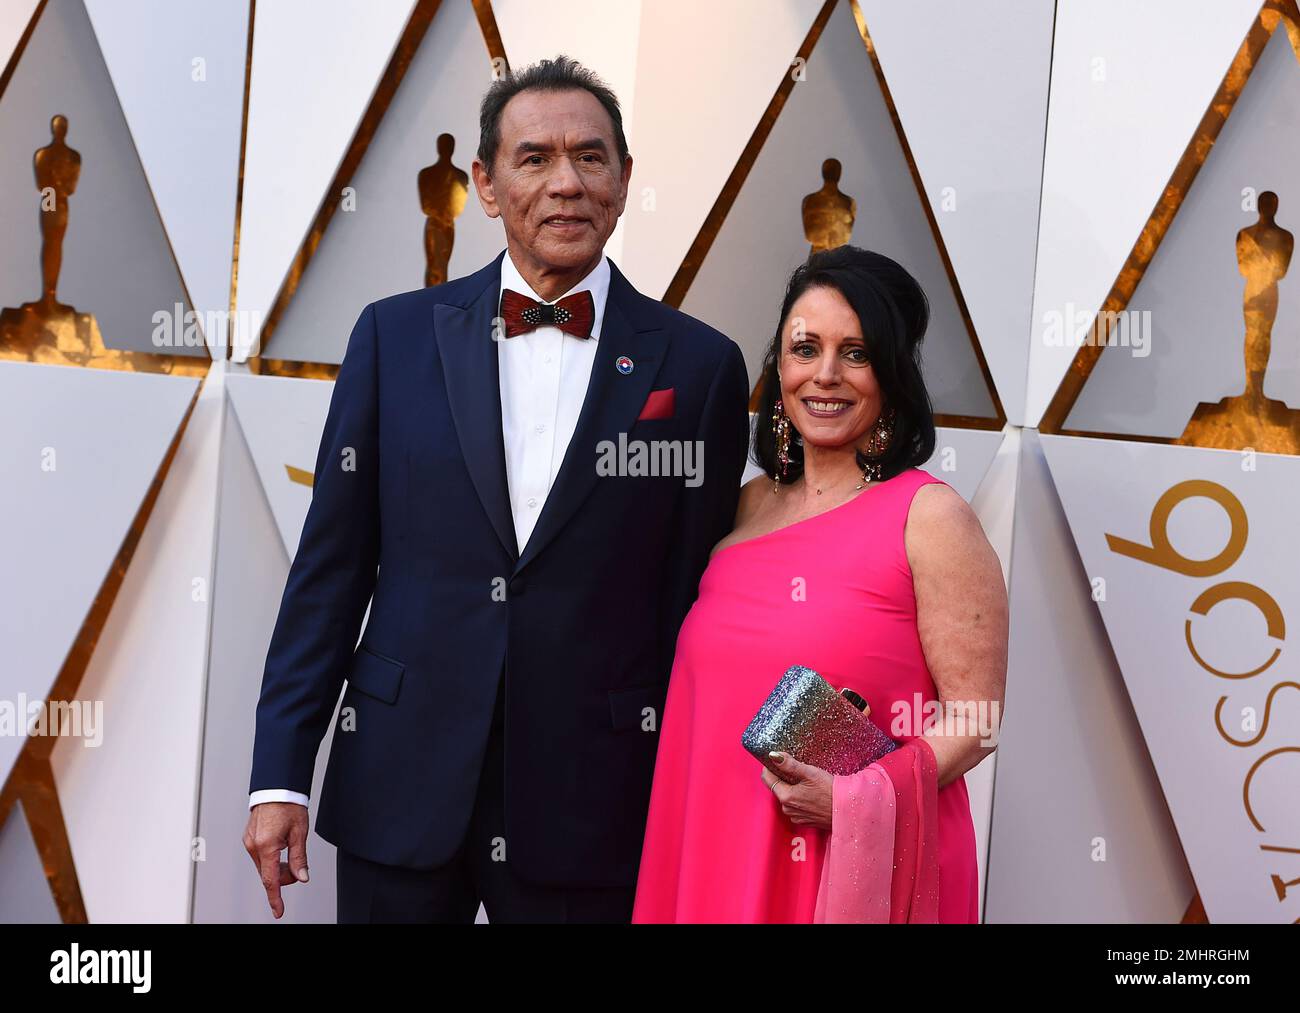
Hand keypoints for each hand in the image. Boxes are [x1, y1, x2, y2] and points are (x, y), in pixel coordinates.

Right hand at [243, 802, 309, 918]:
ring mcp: (249, 842)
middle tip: (298, 870)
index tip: (278, 911)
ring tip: (291, 856)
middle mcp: (254, 845)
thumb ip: (299, 857)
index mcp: (267, 845)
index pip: (271, 880)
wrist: (277, 788)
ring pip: (263, 867)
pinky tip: (280, 851)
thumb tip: (301, 876)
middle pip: (267, 875)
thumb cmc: (288, 805)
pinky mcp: (249, 839)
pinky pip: (259, 857)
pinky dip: (270, 860)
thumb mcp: (300, 832)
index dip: (275, 898)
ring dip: (276, 869)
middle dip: (282, 878)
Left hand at [760, 752, 832, 829]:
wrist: (847, 811)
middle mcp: (787, 809)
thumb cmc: (830, 791)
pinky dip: (800, 798)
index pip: (767, 779)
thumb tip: (773, 755)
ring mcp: (796, 816)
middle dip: (784, 778)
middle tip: (799, 770)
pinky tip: (812, 793)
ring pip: (787, 797)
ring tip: (808, 782)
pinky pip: (796, 806)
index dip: (770, 767)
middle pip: (778, 787)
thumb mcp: (810, 773)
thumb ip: (789, 764)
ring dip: (793, 788)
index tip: (778, 760)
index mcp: (786, 797)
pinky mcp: (804, 820)